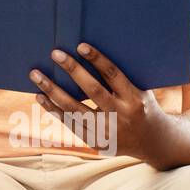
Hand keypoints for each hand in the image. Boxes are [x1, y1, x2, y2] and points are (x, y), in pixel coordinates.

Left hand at [28, 42, 166, 160]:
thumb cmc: (142, 106)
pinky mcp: (96, 143)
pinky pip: (70, 124)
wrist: (153, 142)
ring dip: (53, 91)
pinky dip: (53, 110)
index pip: (113, 75)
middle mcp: (121, 116)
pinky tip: (41, 96)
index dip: (97, 60)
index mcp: (134, 98)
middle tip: (55, 53)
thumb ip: (120, 78)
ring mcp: (107, 132)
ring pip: (75, 110)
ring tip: (36, 75)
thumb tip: (91, 53)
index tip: (80, 46)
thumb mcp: (140, 90)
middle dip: (73, 71)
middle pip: (92, 91)